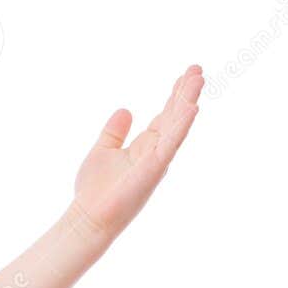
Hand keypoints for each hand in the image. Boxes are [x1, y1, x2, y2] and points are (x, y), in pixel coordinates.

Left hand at [69, 64, 203, 243]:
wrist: (88, 218)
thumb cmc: (94, 191)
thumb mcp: (103, 151)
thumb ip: (114, 131)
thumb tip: (125, 109)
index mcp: (144, 147)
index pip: (165, 116)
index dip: (175, 95)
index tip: (186, 74)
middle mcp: (155, 153)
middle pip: (175, 117)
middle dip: (186, 93)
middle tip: (198, 69)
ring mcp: (156, 161)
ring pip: (177, 126)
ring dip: (188, 102)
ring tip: (199, 79)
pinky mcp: (153, 169)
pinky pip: (171, 144)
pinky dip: (182, 126)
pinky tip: (192, 108)